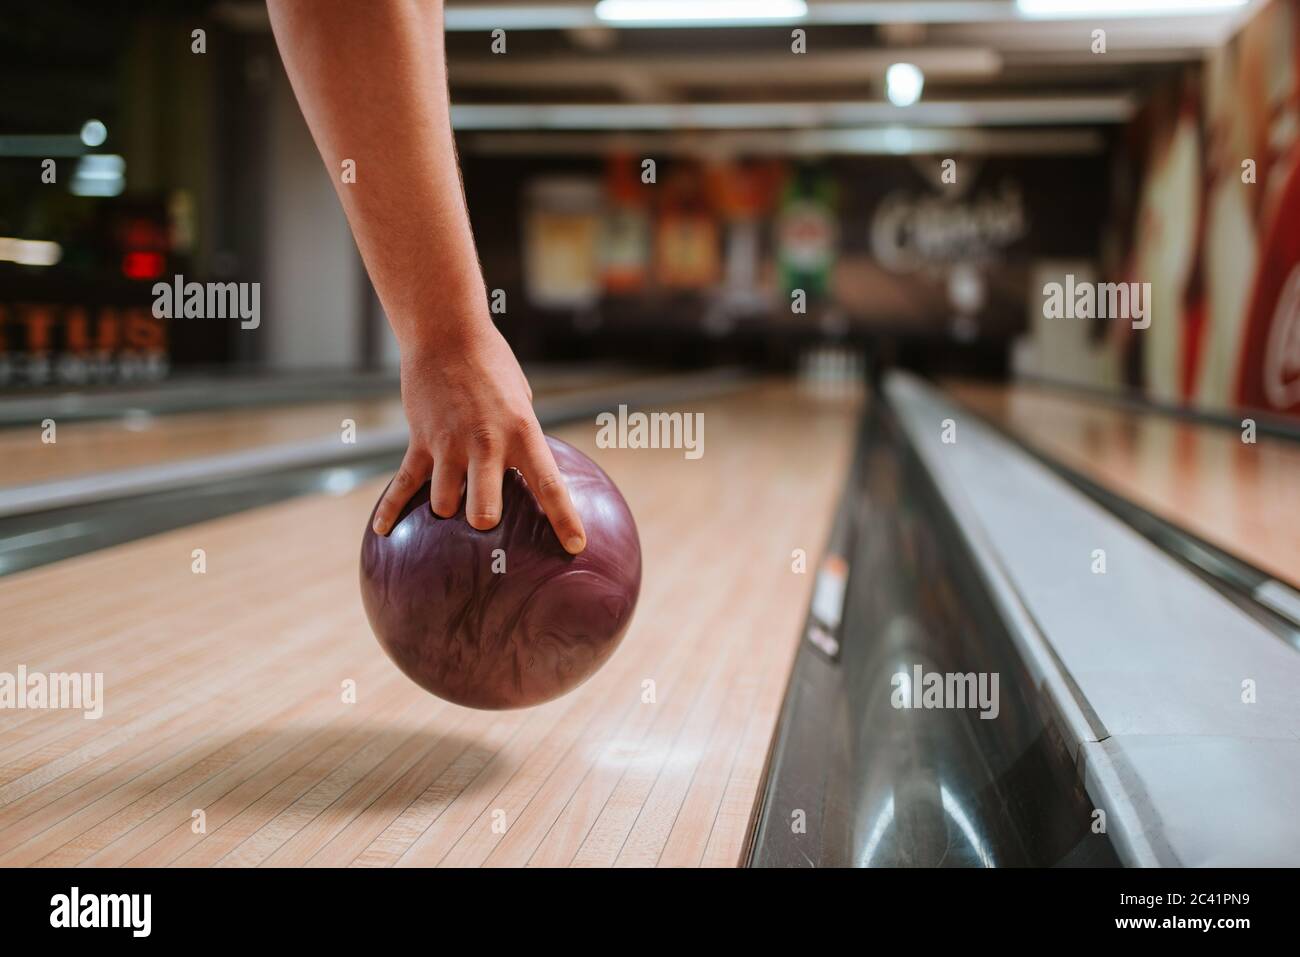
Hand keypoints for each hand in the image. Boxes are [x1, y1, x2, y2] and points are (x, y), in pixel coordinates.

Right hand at [371, 324, 586, 554]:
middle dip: (485, 524)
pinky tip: (384, 532)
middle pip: (485, 512)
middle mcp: (486, 444)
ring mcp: (449, 445)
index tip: (576, 546)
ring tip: (452, 501)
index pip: (550, 484)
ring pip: (444, 505)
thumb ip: (522, 437)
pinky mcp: (421, 440)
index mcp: (522, 432)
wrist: (447, 333)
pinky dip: (392, 510)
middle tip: (487, 521)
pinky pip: (404, 484)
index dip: (563, 519)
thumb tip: (525, 469)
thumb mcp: (521, 399)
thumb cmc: (492, 364)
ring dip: (447, 509)